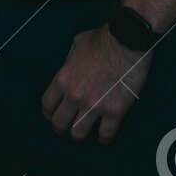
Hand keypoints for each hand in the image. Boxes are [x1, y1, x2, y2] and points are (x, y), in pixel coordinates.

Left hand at [41, 25, 150, 143]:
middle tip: (66, 128)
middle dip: (61, 127)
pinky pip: (105, 134)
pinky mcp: (114, 111)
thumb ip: (71, 60)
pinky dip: (103, 137)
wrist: (128, 40)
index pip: (47, 105)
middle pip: (59, 123)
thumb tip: (71, 66)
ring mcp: (94, 105)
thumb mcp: (78, 44)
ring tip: (84, 132)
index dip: (49, 112)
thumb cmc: (104, 38)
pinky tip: (103, 136)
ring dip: (79, 134)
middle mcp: (75, 96)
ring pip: (78, 133)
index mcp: (63, 79)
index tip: (53, 114)